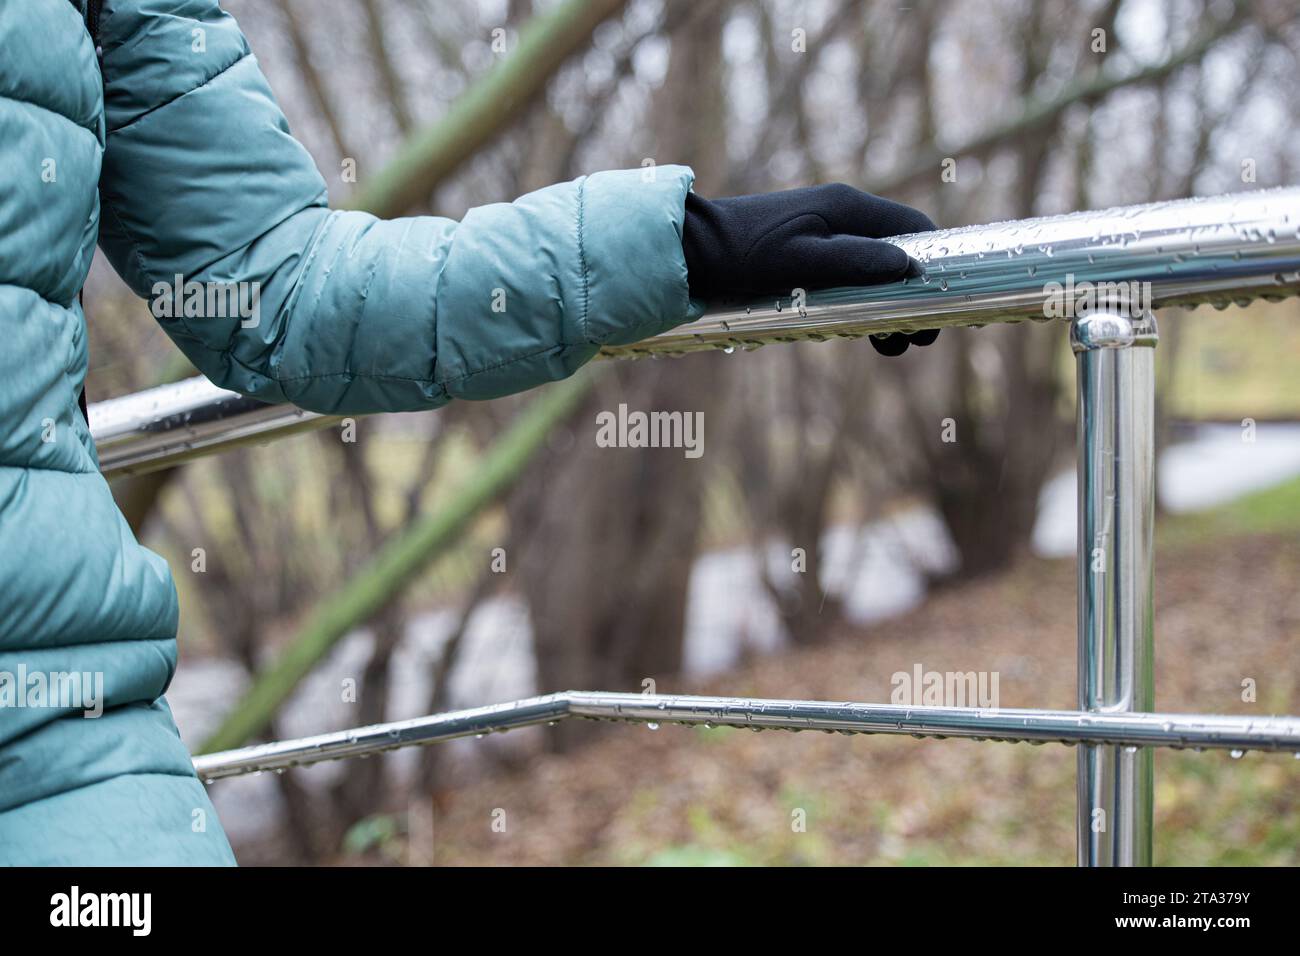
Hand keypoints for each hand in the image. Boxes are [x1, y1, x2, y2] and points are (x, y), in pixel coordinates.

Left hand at [682, 183, 940, 354]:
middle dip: (915, 295)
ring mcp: (827, 234)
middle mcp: (843, 215)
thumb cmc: (741, 254)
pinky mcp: (810, 254)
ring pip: (878, 270)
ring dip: (891, 306)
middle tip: (919, 338)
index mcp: (848, 207)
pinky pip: (854, 278)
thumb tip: (909, 267)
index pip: (915, 227)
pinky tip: (865, 334)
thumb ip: (855, 262)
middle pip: (900, 253)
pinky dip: (866, 304)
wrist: (691, 251)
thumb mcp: (801, 261)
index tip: (943, 304)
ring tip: (892, 346)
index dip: (936, 263)